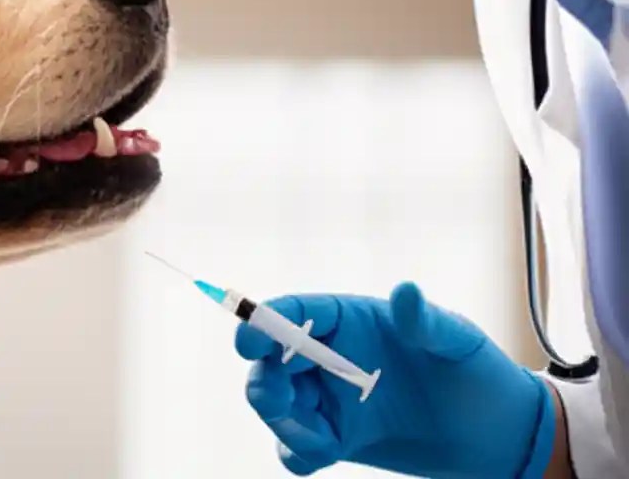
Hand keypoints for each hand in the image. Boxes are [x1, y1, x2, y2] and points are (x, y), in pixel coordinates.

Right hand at [235, 282, 556, 476]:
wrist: (496, 437)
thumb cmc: (479, 376)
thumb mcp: (458, 344)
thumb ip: (426, 322)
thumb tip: (406, 291)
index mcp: (349, 321)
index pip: (295, 313)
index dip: (264, 323)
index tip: (249, 341)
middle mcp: (329, 355)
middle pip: (271, 361)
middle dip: (266, 381)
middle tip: (281, 402)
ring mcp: (328, 397)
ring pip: (275, 405)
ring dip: (282, 422)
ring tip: (321, 442)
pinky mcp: (333, 436)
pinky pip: (294, 446)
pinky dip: (296, 451)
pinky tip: (323, 455)